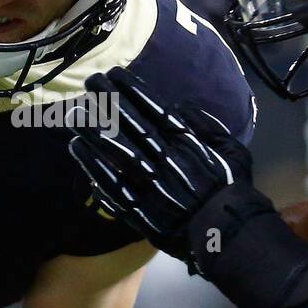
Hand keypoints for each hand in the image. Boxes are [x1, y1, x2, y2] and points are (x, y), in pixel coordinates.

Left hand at [68, 67, 252, 264]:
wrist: (226, 233)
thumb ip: (207, 126)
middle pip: (130, 126)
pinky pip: (110, 184)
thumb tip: (180, 107)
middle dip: (109, 103)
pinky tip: (77, 148)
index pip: (153, 111)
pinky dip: (92, 166)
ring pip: (115, 152)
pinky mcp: (137, 208)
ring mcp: (148, 184)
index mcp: (186, 144)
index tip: (115, 74)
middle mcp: (163, 159)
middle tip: (90, 82)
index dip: (132, 92)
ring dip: (94, 131)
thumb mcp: (232, 150)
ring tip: (76, 112)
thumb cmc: (231, 189)